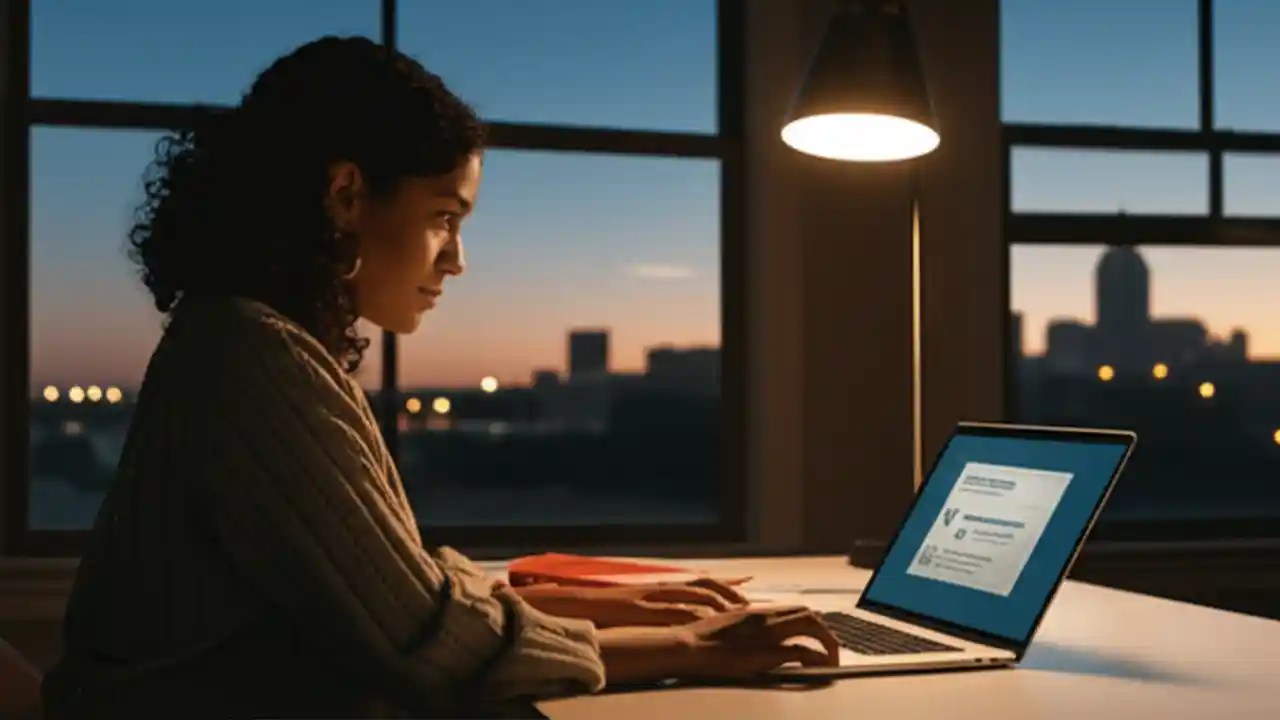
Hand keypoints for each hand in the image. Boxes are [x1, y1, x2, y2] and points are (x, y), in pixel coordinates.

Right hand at [515, 579, 748, 627]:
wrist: (568, 604)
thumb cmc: (598, 610)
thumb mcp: (631, 608)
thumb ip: (652, 612)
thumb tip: (670, 622)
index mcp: (655, 587)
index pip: (696, 581)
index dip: (722, 584)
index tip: (744, 590)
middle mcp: (655, 587)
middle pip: (701, 585)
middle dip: (728, 593)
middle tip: (750, 604)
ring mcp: (646, 596)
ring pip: (690, 595)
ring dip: (716, 603)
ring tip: (738, 612)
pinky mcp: (636, 607)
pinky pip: (669, 610)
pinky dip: (690, 615)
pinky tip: (706, 622)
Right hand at [597, 605, 839, 685]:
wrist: (687, 647)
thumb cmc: (700, 642)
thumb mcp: (727, 629)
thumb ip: (747, 630)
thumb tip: (759, 639)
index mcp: (757, 612)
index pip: (795, 609)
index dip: (812, 623)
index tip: (818, 638)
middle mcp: (766, 617)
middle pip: (808, 613)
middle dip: (825, 631)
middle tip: (830, 651)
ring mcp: (768, 632)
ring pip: (811, 624)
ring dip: (827, 642)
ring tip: (830, 660)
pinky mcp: (767, 650)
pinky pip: (802, 650)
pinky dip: (817, 657)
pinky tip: (820, 668)